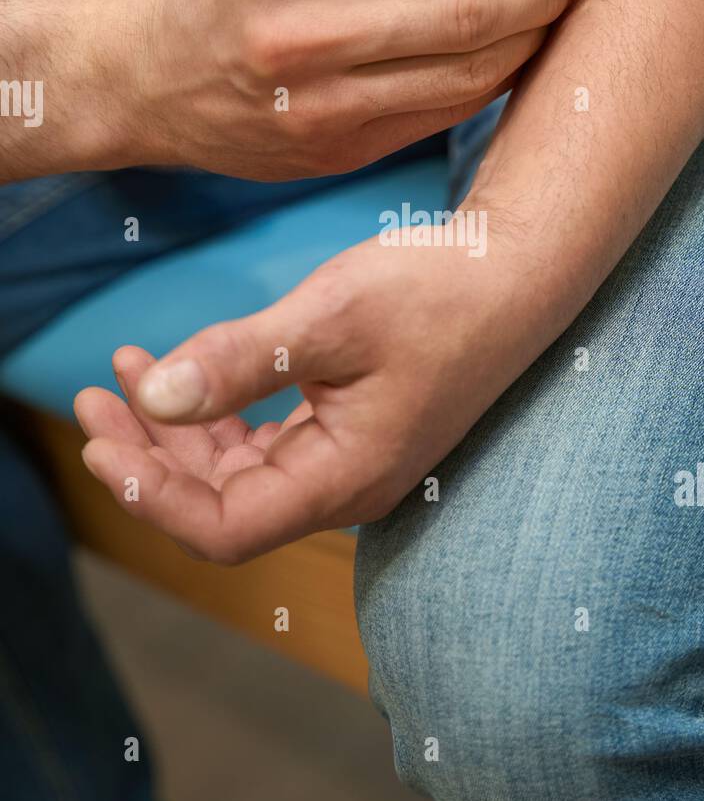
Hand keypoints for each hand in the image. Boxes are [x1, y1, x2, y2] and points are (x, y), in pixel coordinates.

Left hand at [75, 226, 535, 562]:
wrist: (517, 273)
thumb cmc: (439, 291)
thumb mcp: (330, 317)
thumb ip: (239, 361)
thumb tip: (153, 399)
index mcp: (346, 476)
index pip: (226, 527)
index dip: (153, 496)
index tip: (98, 444)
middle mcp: (346, 484)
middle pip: (223, 503)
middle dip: (151, 455)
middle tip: (89, 399)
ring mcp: (349, 460)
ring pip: (240, 471)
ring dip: (178, 429)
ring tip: (125, 370)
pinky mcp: (350, 430)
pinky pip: (266, 441)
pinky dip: (218, 410)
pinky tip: (186, 371)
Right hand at [126, 0, 590, 178]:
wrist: (148, 80)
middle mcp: (300, 34)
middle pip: (464, 11)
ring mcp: (317, 105)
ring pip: (463, 72)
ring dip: (528, 40)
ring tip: (556, 12)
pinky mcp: (334, 153)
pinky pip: (441, 115)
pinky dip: (489, 83)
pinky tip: (510, 56)